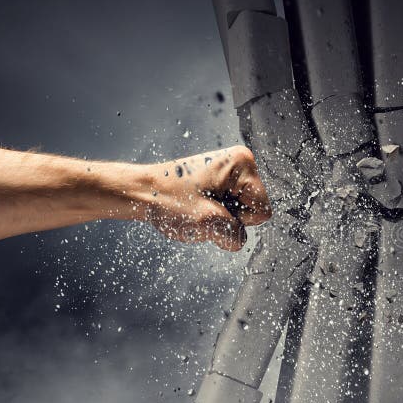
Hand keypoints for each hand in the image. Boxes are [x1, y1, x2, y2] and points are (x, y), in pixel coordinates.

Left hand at [136, 146, 271, 250]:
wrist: (141, 192)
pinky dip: (213, 215)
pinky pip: (228, 209)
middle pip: (252, 211)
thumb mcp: (206, 222)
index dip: (238, 220)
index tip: (213, 209)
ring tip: (196, 209)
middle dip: (228, 219)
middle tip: (201, 210)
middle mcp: (240, 163)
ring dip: (218, 219)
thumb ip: (234, 235)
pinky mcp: (220, 182)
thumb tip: (239, 239)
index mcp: (242, 164)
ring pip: (239, 213)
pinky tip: (195, 207)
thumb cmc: (167, 200)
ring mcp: (230, 172)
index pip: (261, 211)